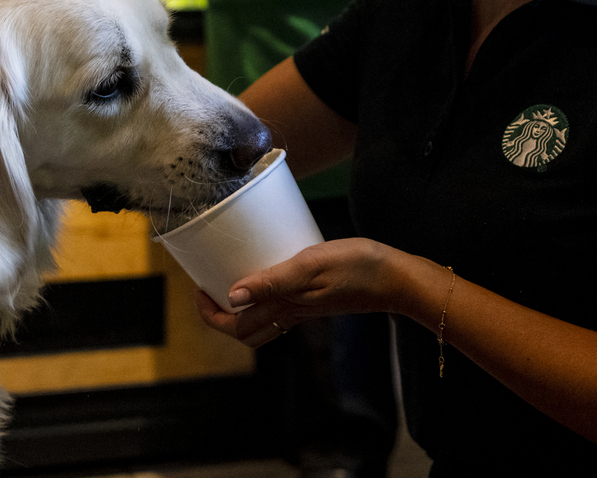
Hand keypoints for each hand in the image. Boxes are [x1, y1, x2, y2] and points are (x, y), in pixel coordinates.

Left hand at [196, 237, 414, 346]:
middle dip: (220, 314)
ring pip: (262, 321)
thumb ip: (273, 281)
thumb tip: (232, 296)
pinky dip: (263, 295)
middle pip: (245, 330)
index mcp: (286, 307)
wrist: (397, 278)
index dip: (210, 314)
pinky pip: (280, 307)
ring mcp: (305, 308)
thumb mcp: (310, 265)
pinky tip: (266, 271)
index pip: (236, 327)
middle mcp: (292, 313)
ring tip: (231, 277)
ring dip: (240, 307)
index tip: (199, 289)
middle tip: (208, 284)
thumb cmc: (358, 267)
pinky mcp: (316, 299)